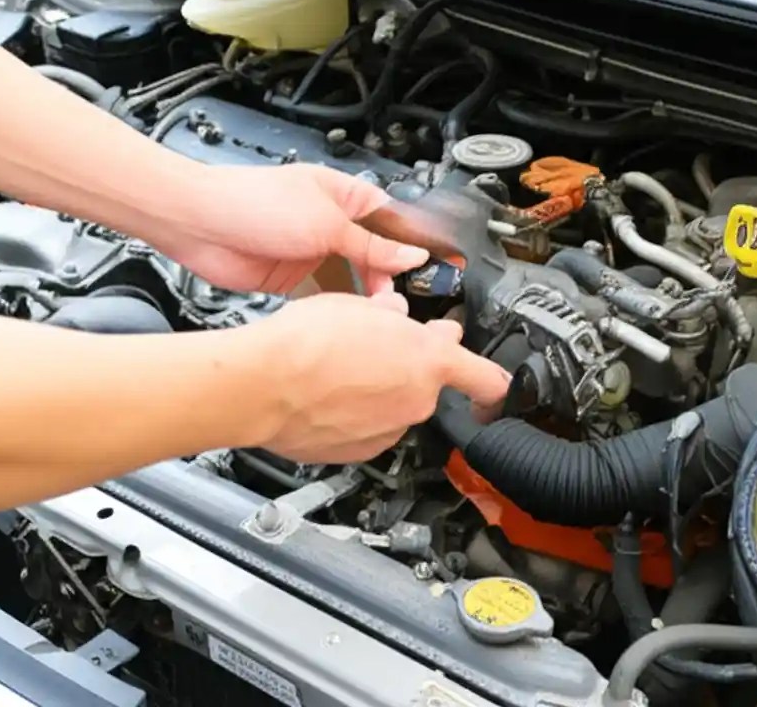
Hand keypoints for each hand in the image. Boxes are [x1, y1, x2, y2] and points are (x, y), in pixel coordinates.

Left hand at [154, 163, 428, 294]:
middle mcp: (328, 223)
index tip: (429, 267)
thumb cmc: (254, 203)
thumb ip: (372, 245)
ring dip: (364, 295)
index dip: (409, 243)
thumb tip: (411, 255)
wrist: (199, 225)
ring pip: (350, 278)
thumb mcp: (327, 224)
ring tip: (380, 313)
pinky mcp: (291, 279)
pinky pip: (325, 297)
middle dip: (387, 275)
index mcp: (343, 195)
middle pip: (373, 253)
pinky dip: (338, 308)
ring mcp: (310, 252)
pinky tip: (351, 320)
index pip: (388, 220)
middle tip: (399, 298)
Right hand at [240, 292, 510, 462]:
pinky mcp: (359, 451)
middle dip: (409, 367)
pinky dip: (355, 416)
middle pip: (428, 385)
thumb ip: (390, 316)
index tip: (493, 384)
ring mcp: (389, 431)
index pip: (487, 380)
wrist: (263, 384)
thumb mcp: (358, 306)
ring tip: (341, 371)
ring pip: (396, 408)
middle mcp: (417, 402)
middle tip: (377, 346)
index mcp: (429, 362)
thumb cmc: (306, 342)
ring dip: (379, 392)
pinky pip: (368, 429)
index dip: (492, 381)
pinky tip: (328, 395)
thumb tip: (394, 313)